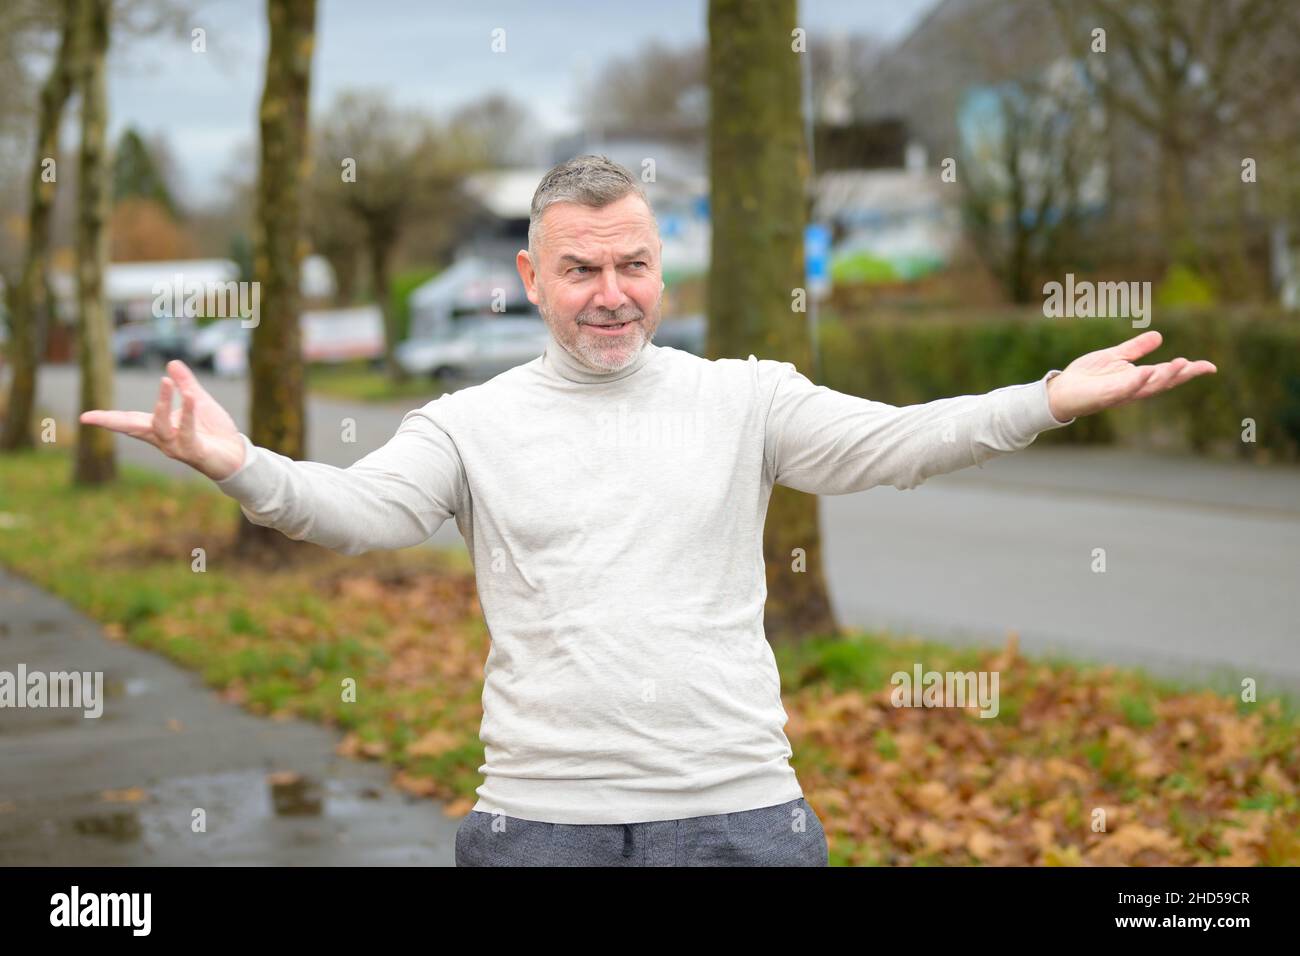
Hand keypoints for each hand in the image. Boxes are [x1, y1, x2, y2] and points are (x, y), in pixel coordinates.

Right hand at [78, 359, 246, 480]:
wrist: (236, 454)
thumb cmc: (213, 431)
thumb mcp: (198, 402)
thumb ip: (185, 384)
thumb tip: (172, 363)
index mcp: (159, 427)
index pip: (129, 420)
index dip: (108, 418)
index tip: (84, 417)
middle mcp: (163, 439)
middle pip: (132, 429)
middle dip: (111, 422)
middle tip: (90, 418)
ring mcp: (176, 447)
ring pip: (160, 427)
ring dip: (162, 405)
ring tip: (165, 382)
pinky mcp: (194, 451)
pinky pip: (187, 432)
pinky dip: (188, 413)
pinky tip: (190, 397)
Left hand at [1045, 330, 1216, 421]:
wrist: (1061, 389)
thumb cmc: (1086, 376)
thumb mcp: (1114, 356)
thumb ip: (1135, 349)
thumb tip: (1159, 336)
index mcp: (1137, 379)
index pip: (1167, 375)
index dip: (1188, 371)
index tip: (1210, 367)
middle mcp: (1132, 388)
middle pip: (1163, 383)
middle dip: (1182, 375)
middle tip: (1201, 366)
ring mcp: (1120, 394)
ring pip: (1147, 387)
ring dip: (1164, 377)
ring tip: (1181, 364)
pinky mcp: (1104, 397)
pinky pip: (1122, 390)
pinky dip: (1135, 382)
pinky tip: (1145, 372)